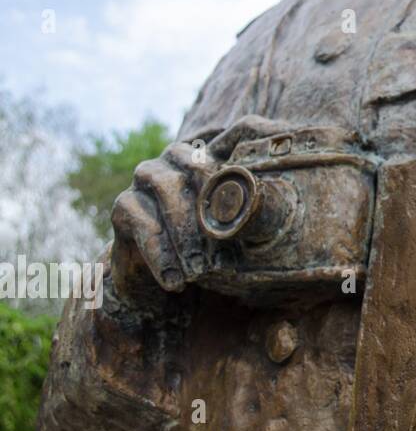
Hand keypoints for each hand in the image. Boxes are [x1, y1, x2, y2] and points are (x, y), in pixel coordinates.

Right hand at [109, 115, 288, 295]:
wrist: (169, 278)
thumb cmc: (215, 247)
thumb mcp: (240, 230)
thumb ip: (255, 210)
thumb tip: (276, 200)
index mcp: (211, 156)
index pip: (229, 149)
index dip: (241, 171)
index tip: (251, 207)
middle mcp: (177, 159)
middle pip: (195, 170)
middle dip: (211, 213)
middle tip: (224, 253)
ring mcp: (147, 178)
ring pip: (167, 192)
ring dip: (186, 235)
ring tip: (200, 271)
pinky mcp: (125, 206)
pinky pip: (143, 224)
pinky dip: (161, 256)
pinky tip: (176, 281)